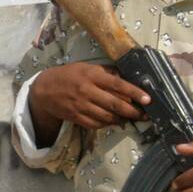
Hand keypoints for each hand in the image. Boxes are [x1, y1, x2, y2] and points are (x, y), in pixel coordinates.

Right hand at [29, 62, 150, 142]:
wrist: (44, 89)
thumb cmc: (69, 75)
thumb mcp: (87, 67)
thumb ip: (106, 72)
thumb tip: (126, 77)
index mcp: (92, 75)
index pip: (117, 84)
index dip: (134, 92)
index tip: (147, 99)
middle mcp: (87, 91)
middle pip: (114, 103)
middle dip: (132, 111)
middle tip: (145, 115)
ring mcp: (80, 106)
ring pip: (106, 116)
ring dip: (121, 119)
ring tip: (131, 119)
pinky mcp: (75, 117)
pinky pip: (96, 124)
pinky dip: (107, 124)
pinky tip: (114, 121)